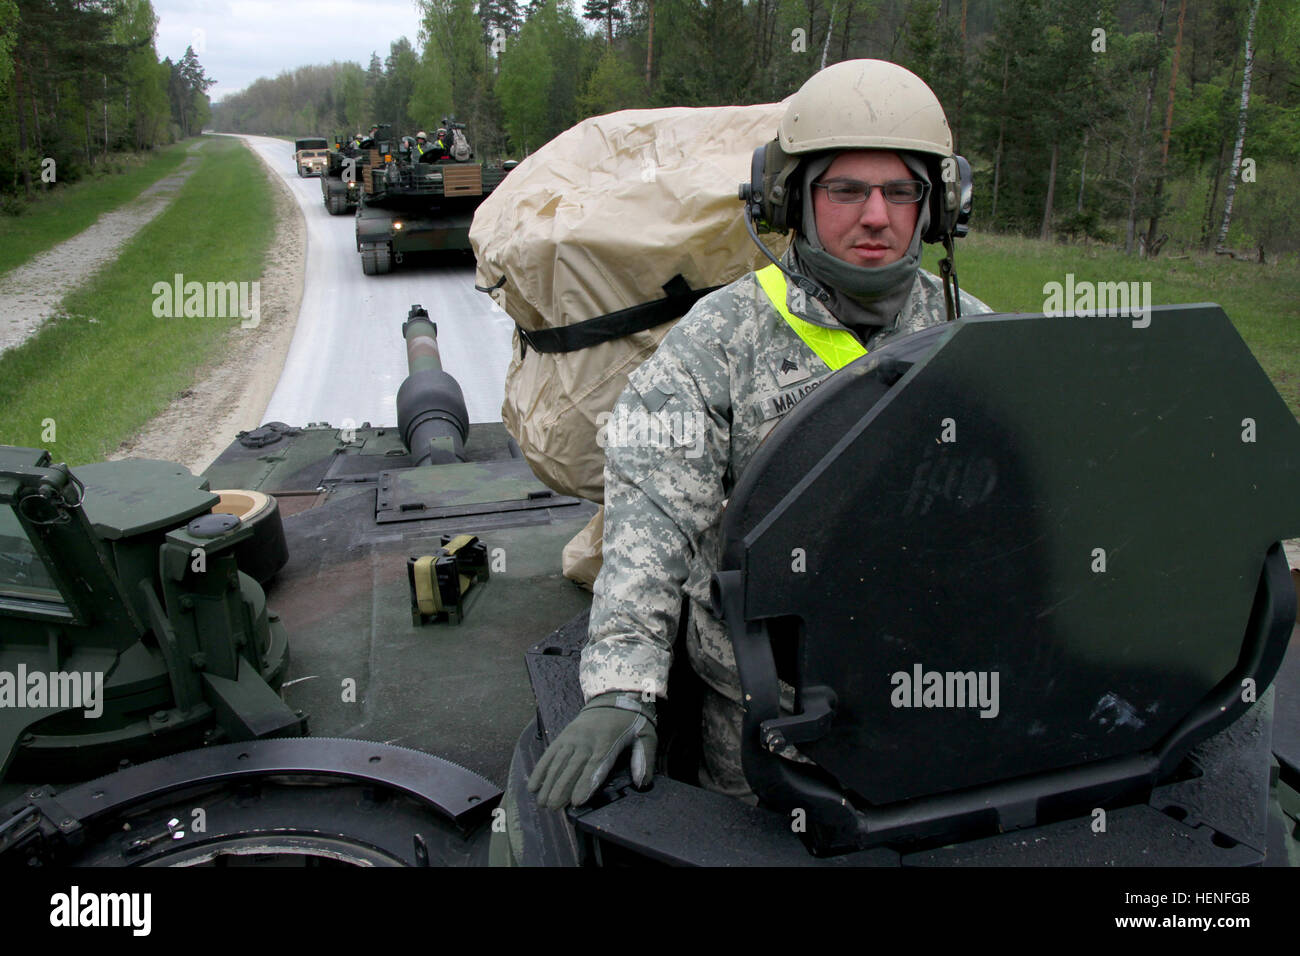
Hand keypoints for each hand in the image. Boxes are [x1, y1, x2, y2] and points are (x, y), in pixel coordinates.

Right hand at [528, 691, 656, 809]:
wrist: (614, 698)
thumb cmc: (632, 722)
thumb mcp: (646, 736)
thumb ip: (644, 759)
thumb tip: (642, 783)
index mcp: (607, 741)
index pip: (595, 765)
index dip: (585, 783)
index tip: (576, 801)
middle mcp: (586, 740)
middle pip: (572, 767)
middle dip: (561, 788)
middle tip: (553, 808)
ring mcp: (572, 737)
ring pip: (558, 762)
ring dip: (548, 783)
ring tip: (542, 802)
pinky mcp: (563, 736)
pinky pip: (549, 754)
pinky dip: (540, 769)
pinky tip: (533, 785)